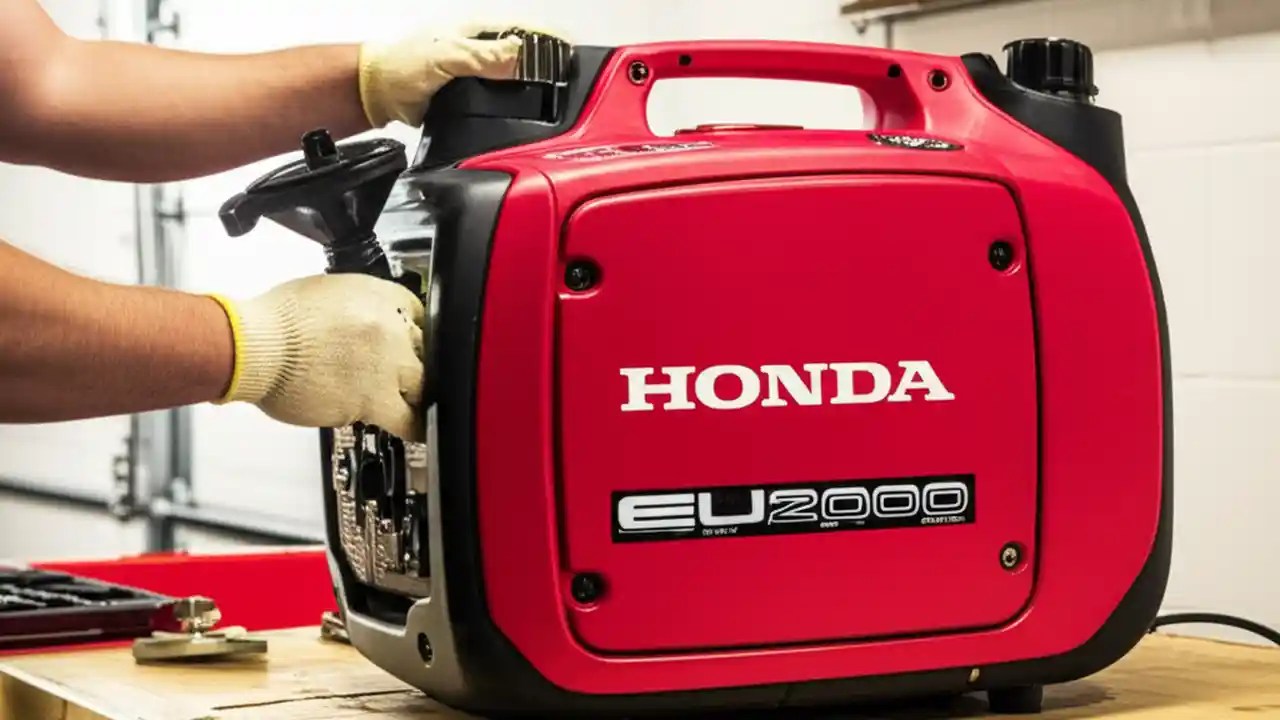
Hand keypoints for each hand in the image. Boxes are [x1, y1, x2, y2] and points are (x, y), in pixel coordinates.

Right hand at [210, 274, 424, 439]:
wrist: (256, 347)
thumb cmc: (276, 322)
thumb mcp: (325, 292)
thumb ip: (356, 306)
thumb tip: (361, 321)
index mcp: (381, 295)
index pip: (419, 313)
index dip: (414, 332)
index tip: (412, 343)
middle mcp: (391, 327)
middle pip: (428, 349)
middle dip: (418, 361)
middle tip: (409, 373)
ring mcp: (388, 364)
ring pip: (425, 384)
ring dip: (418, 393)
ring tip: (416, 401)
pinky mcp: (375, 399)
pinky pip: (409, 419)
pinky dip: (415, 425)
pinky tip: (416, 426)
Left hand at [357, 22, 560, 127]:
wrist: (376, 92)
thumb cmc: (400, 65)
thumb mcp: (447, 57)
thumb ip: (484, 57)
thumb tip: (522, 55)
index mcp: (480, 29)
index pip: (530, 29)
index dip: (554, 42)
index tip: (573, 58)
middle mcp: (483, 46)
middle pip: (531, 54)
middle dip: (550, 66)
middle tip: (571, 82)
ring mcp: (479, 69)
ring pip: (519, 76)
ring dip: (534, 87)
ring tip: (555, 99)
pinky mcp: (472, 91)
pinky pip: (502, 96)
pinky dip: (515, 104)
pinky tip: (523, 113)